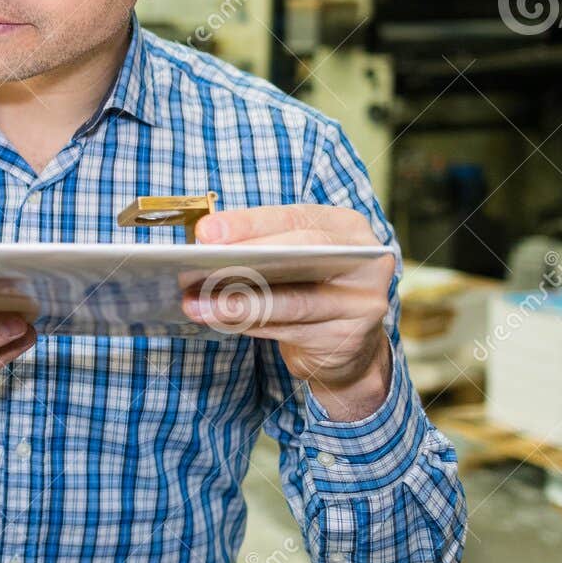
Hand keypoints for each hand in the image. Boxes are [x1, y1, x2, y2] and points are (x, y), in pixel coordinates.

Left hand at [187, 205, 392, 420]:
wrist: (349, 343)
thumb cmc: (310, 287)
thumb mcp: (295, 259)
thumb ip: (262, 248)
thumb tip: (206, 247)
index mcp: (346, 226)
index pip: (294, 218)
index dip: (248, 224)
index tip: (206, 231)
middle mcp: (365, 258)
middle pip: (303, 251)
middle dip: (246, 257)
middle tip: (197, 265)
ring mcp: (363, 300)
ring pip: (294, 301)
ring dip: (238, 302)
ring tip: (196, 304)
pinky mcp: (350, 337)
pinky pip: (291, 330)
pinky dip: (249, 325)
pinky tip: (218, 320)